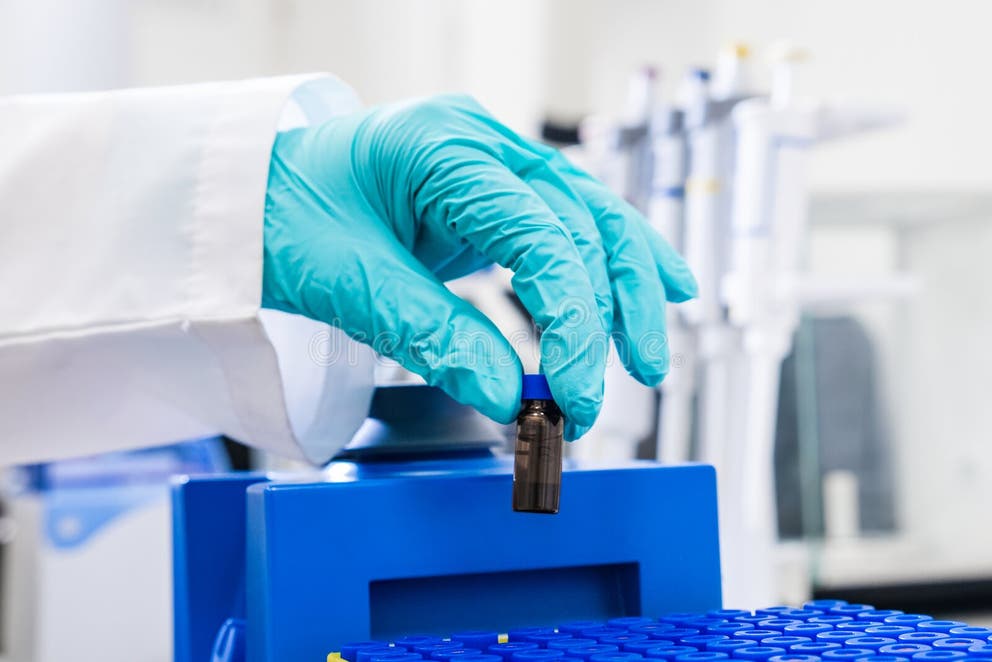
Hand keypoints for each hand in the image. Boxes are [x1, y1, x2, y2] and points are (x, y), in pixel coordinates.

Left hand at [262, 95, 695, 439]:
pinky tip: (653, 288)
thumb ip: (431, 334)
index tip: (575, 391)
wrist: (247, 196)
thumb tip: (507, 394)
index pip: (541, 234)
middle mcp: (480, 146)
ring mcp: (490, 167)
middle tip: (611, 390)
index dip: (572, 319)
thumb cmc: (279, 217)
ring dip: (625, 290)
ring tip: (650, 355)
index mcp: (442, 147)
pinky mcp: (490, 198)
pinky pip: (564, 228)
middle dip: (608, 312)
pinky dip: (607, 265)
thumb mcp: (346, 281)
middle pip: (582, 222)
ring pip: (589, 220)